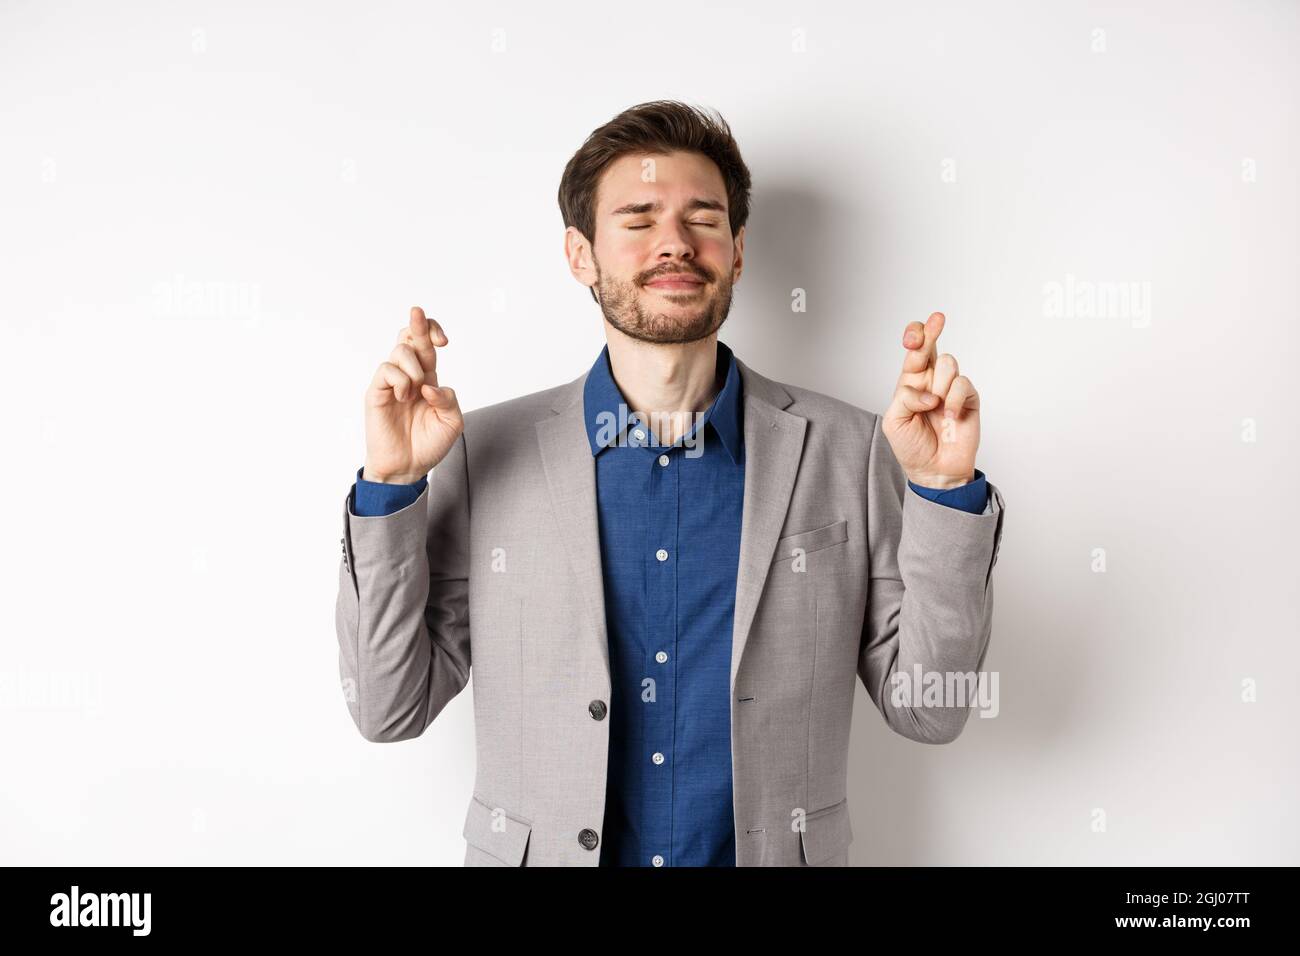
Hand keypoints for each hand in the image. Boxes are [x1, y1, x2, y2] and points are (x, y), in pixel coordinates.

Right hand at [363, 306, 463, 483]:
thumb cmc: (429, 445)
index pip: (427, 345)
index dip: (432, 332)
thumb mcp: (451, 422)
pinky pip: (387, 370)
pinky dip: (401, 380)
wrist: (407, 467)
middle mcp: (409, 376)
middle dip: (418, 323)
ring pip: (400, 351)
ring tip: (416, 391)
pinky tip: (403, 397)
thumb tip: (429, 385)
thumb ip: (448, 399)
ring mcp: (391, 382)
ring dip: (414, 367)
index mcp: (428, 378)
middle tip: (418, 312)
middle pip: (410, 338)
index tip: (444, 341)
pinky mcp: (376, 392)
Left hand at [881, 312, 979, 489]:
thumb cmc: (912, 446)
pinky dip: (953, 401)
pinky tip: (949, 417)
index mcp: (911, 382)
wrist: (935, 470)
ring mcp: (951, 388)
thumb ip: (905, 398)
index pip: (914, 351)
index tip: (915, 334)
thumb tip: (928, 392)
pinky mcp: (968, 399)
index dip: (915, 336)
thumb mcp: (894, 422)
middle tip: (937, 319)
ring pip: (947, 363)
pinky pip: (962, 385)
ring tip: (934, 407)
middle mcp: (931, 381)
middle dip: (931, 331)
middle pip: (932, 346)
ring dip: (938, 385)